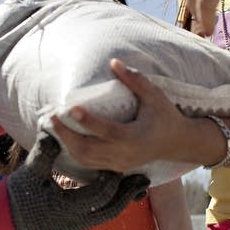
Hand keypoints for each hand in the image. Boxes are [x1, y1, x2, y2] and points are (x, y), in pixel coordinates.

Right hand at [6, 133, 149, 229]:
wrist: (10, 215)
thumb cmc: (20, 192)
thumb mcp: (31, 171)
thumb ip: (43, 153)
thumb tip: (53, 131)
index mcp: (68, 208)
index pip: (98, 196)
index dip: (112, 180)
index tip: (121, 164)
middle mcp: (77, 219)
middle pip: (111, 208)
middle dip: (127, 193)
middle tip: (143, 179)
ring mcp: (79, 223)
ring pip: (109, 213)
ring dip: (124, 199)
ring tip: (139, 184)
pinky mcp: (78, 222)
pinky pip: (102, 213)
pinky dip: (114, 202)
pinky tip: (122, 190)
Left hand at [53, 59, 200, 171]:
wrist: (178, 143)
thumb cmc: (166, 116)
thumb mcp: (155, 96)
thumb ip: (135, 80)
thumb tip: (113, 62)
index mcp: (135, 137)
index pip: (107, 131)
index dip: (88, 121)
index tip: (71, 108)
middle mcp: (125, 154)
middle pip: (89, 149)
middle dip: (67, 135)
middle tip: (51, 118)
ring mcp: (119, 163)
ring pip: (86, 159)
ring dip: (66, 144)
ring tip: (53, 126)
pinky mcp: (115, 167)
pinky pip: (89, 163)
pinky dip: (74, 152)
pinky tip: (64, 139)